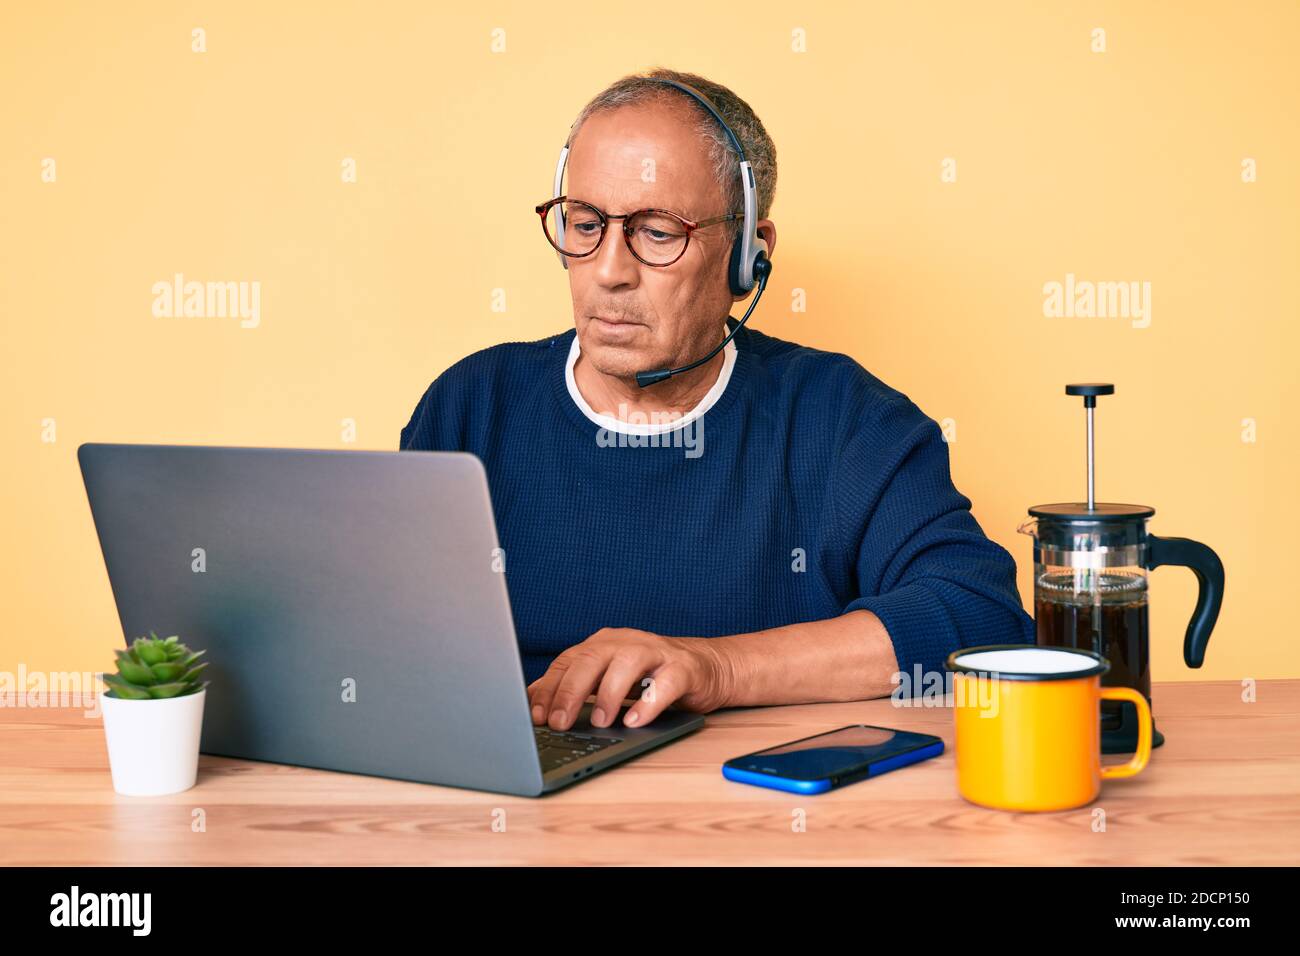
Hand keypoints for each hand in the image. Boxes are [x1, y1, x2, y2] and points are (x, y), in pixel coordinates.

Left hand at [525, 627, 731, 730]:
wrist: (706, 667)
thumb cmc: (651, 676)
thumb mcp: (608, 679)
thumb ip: (575, 686)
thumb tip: (531, 701)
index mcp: (602, 644)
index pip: (567, 661)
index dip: (549, 687)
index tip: (535, 716)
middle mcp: (625, 642)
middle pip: (591, 659)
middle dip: (571, 692)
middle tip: (558, 722)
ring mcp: (655, 652)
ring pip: (626, 664)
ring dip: (609, 694)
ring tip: (599, 723)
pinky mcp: (683, 668)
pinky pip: (665, 683)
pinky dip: (649, 703)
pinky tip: (635, 721)